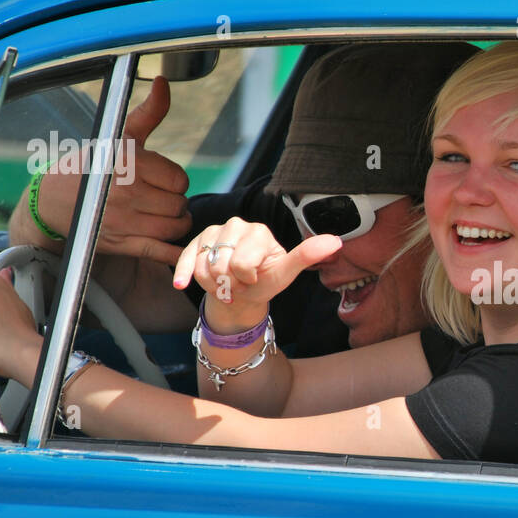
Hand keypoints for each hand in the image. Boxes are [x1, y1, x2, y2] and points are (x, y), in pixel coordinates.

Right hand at [35, 76, 191, 263]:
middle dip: (174, 202)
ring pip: (175, 227)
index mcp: (129, 163)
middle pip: (180, 204)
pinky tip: (176, 247)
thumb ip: (148, 113)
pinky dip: (175, 252)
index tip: (160, 181)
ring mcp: (126, 221)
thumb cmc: (91, 166)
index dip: (174, 181)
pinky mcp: (122, 244)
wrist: (52, 202)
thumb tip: (163, 81)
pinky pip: (162, 252)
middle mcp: (127, 192)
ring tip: (161, 215)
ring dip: (174, 223)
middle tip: (158, 199)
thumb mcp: (119, 137)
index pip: (179, 180)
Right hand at [173, 218, 342, 331]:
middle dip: (229, 283)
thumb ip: (307, 256)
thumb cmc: (265, 281)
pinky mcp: (196, 241)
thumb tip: (336, 241)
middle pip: (221, 265)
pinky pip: (184, 259)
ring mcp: (215, 231)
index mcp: (260, 231)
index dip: (245, 280)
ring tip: (225, 282)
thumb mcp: (286, 273)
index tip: (252, 279)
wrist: (241, 292)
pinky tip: (181, 285)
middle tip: (238, 283)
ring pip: (203, 265)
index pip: (242, 263)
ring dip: (213, 283)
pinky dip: (184, 275)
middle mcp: (237, 225)